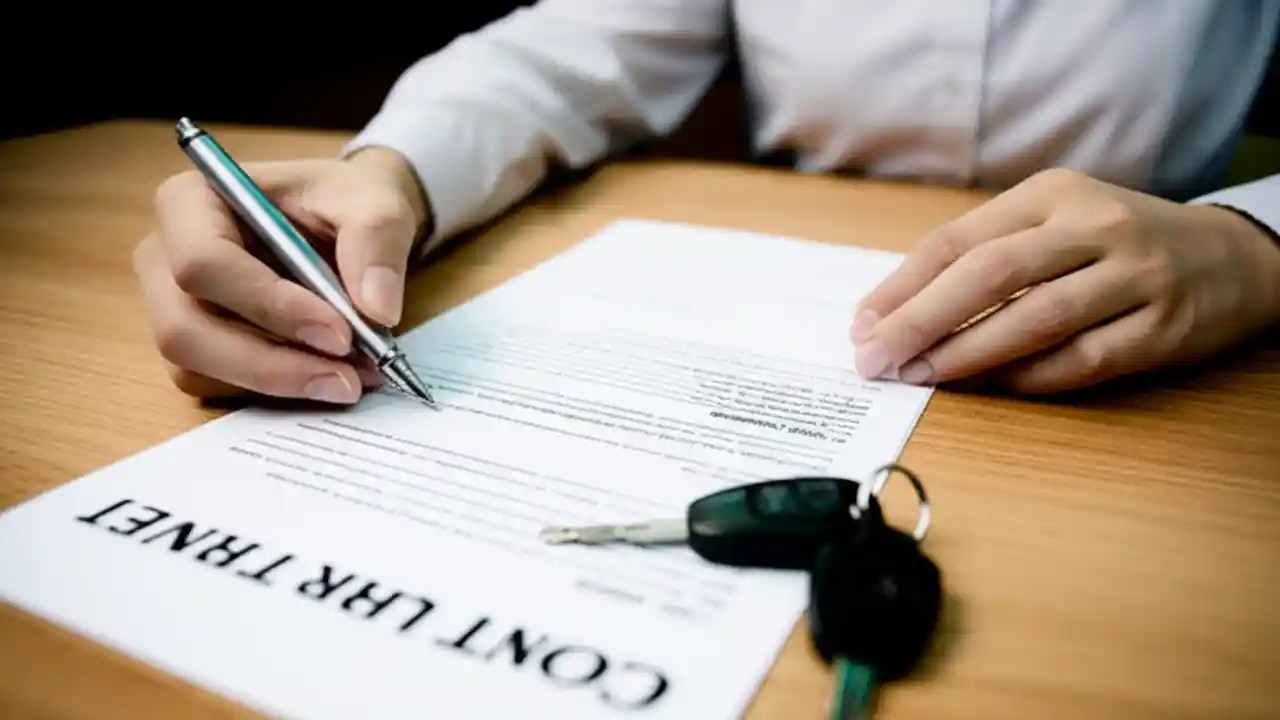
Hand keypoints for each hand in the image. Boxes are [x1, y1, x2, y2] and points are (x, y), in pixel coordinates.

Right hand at [133, 147, 429, 402]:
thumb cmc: (344, 201)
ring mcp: (173, 307)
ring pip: (198, 368)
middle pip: (185, 329)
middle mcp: (165, 258)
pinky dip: (275, 392)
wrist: (346, 223)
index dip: (269, 305)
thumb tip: (378, 310)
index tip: (339, 332)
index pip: (203, 263)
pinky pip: (218, 387)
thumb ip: (377, 242)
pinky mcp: (196, 349)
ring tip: (351, 378)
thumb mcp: (375, 201)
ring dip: (277, 383)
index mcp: (190, 201)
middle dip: (269, 363)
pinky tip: (328, 377)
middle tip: (347, 378)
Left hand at [850, 168, 1279, 392]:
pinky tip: (991, 388)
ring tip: (920, 376)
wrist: (1231, 257)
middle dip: (920, 320)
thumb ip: (982, 259)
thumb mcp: (1052, 224)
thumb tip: (893, 316)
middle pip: (989, 273)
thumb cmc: (1114, 245)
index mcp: (1051, 194)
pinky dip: (1030, 378)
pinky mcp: (1163, 327)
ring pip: (1034, 317)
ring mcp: (1134, 275)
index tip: (862, 327)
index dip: (902, 287)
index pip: (957, 240)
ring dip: (966, 353)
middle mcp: (1093, 226)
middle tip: (876, 359)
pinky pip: (1083, 360)